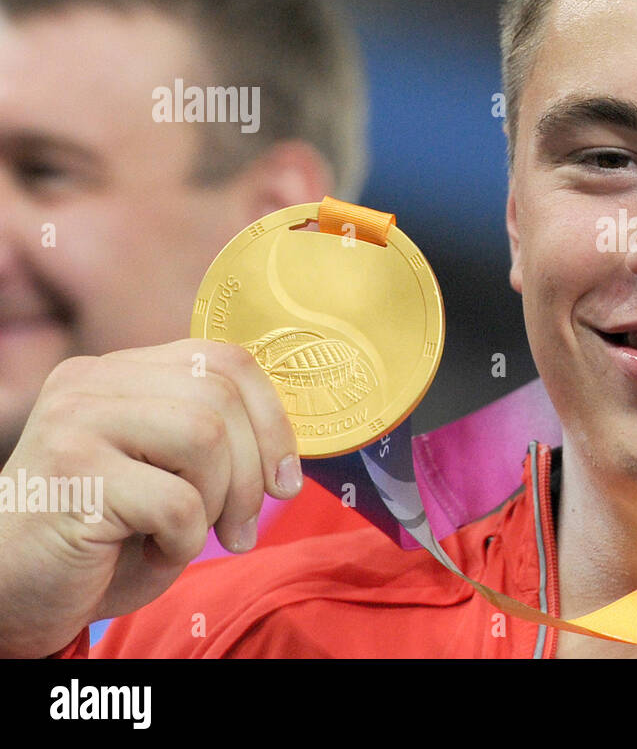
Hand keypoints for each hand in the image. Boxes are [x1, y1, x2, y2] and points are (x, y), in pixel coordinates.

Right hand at [0, 339, 299, 657]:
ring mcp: (75, 422)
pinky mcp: (72, 473)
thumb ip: (214, 437)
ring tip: (191, 535)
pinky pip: (175, 501)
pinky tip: (153, 551)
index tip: (285, 479)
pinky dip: (183, 538)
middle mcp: (92, 382)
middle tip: (242, 527)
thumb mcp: (168, 473)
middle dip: (252, 471)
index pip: (227, 359)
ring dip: (219, 500)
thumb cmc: (104, 537)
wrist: (13, 593)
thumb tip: (292, 445)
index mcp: (121, 372)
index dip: (273, 419)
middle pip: (222, 396)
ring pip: (206, 437)